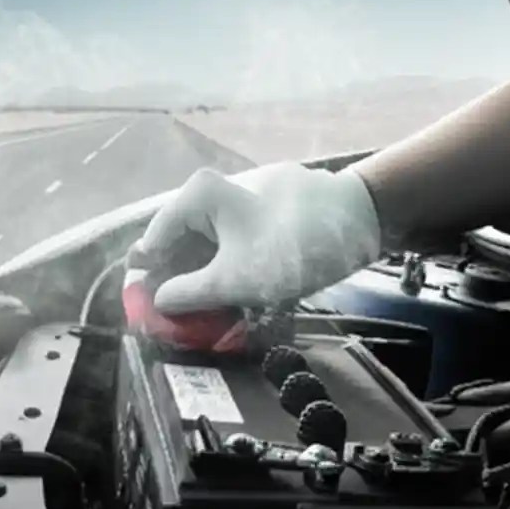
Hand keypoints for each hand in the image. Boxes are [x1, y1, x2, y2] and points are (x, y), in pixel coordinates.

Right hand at [136, 162, 381, 312]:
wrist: (365, 219)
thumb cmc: (292, 246)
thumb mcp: (235, 280)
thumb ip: (189, 294)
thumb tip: (159, 302)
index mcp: (198, 196)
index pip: (153, 241)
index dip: (146, 280)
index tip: (145, 313)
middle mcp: (216, 189)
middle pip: (181, 240)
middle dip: (177, 279)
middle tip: (177, 319)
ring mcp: (245, 196)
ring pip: (211, 240)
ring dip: (205, 275)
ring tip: (206, 313)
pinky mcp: (271, 206)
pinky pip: (237, 237)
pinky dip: (231, 264)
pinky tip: (238, 292)